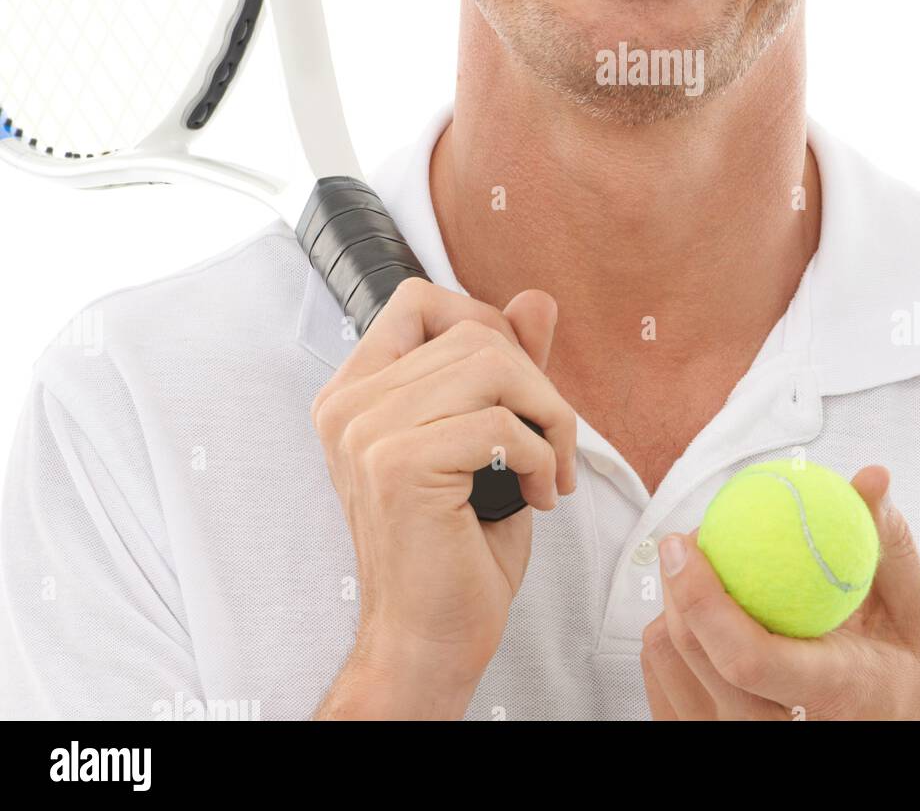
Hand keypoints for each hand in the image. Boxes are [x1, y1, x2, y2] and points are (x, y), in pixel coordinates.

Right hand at [311, 279, 577, 717]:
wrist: (429, 637)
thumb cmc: (457, 543)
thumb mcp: (490, 437)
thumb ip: (508, 367)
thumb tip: (537, 300)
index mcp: (356, 390)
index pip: (420, 300)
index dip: (485, 326)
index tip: (515, 387)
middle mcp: (349, 404)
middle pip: (473, 332)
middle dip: (537, 383)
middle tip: (552, 442)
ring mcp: (366, 432)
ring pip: (494, 366)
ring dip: (549, 416)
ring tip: (549, 468)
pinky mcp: (398, 466)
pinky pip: (503, 425)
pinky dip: (541, 457)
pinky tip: (537, 495)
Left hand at [640, 466, 919, 719]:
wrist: (892, 725)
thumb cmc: (901, 665)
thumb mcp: (917, 608)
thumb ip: (891, 542)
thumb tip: (872, 476)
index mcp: (829, 691)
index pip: (749, 658)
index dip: (703, 598)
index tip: (685, 543)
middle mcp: (778, 728)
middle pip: (696, 656)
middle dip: (675, 587)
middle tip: (687, 541)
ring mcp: (738, 739)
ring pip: (668, 668)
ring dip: (668, 609)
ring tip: (695, 575)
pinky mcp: (708, 738)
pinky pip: (661, 686)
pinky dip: (665, 643)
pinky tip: (691, 615)